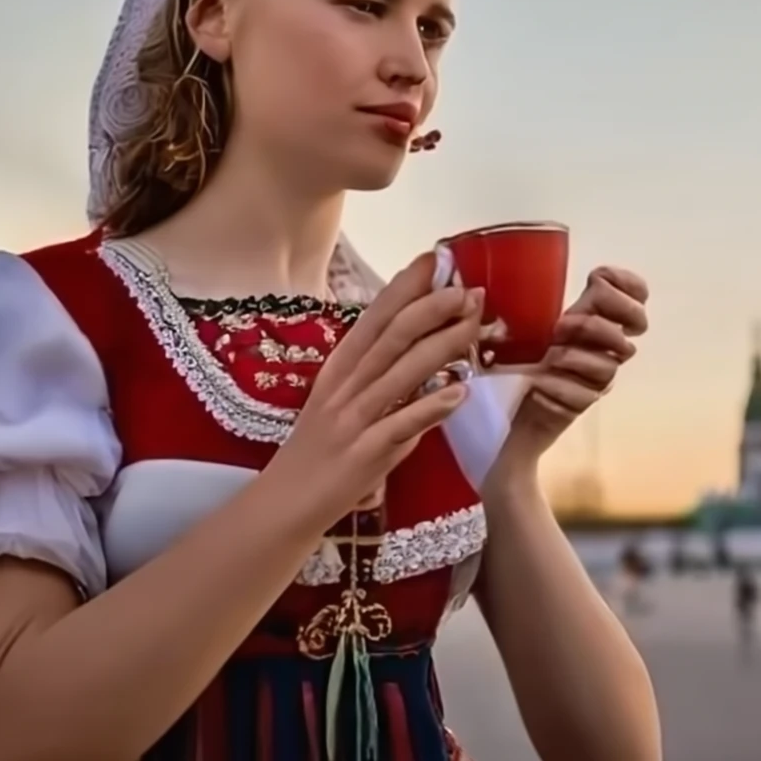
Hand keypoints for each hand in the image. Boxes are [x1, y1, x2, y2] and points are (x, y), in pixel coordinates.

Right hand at [273, 252, 483, 521]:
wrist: (287, 501)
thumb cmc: (320, 447)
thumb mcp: (342, 400)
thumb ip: (378, 374)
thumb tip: (424, 346)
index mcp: (339, 368)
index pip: (374, 317)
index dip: (404, 287)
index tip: (433, 259)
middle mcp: (345, 386)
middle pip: (391, 337)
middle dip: (431, 308)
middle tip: (467, 290)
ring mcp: (354, 419)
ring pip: (401, 373)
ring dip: (441, 346)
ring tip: (473, 326)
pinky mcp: (366, 453)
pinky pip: (402, 425)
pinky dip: (431, 407)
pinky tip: (459, 393)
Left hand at [498, 266, 648, 463]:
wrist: (516, 409)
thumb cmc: (521, 361)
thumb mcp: (520, 325)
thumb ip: (518, 305)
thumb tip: (484, 286)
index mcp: (594, 317)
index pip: (635, 294)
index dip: (627, 283)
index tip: (598, 279)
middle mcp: (605, 344)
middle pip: (636, 321)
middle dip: (606, 317)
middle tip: (564, 324)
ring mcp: (600, 374)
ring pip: (612, 360)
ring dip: (579, 353)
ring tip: (550, 353)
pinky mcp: (585, 402)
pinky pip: (586, 392)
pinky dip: (562, 384)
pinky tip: (541, 381)